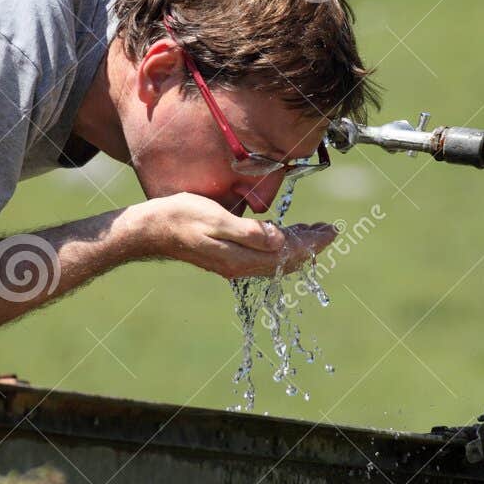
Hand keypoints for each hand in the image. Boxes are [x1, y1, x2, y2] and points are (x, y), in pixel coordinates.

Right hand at [132, 192, 337, 279]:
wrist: (151, 230)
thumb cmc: (181, 217)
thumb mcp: (216, 218)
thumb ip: (248, 232)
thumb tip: (278, 242)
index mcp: (241, 258)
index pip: (288, 254)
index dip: (313, 243)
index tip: (332, 231)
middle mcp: (240, 266)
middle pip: (286, 260)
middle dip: (311, 245)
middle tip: (331, 230)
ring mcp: (233, 264)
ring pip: (276, 259)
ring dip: (298, 246)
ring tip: (315, 232)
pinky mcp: (227, 257)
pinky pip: (264, 256)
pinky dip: (281, 246)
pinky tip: (284, 237)